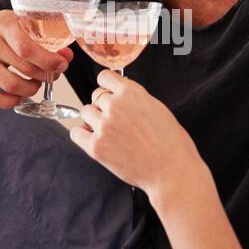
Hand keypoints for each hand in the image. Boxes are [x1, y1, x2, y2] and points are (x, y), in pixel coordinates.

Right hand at [0, 10, 70, 108]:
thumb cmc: (6, 33)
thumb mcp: (24, 26)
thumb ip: (48, 40)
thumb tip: (66, 56)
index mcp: (2, 22)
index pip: (26, 48)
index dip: (48, 61)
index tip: (61, 65)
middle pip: (24, 67)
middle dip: (45, 75)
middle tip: (52, 75)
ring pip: (11, 85)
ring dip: (31, 89)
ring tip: (35, 84)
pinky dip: (11, 102)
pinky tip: (20, 96)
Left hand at [68, 69, 204, 197]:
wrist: (171, 171)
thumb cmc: (171, 144)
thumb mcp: (158, 109)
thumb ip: (137, 98)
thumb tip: (123, 93)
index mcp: (132, 93)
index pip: (105, 77)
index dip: (107, 86)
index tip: (108, 92)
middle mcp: (115, 106)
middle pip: (96, 96)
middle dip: (104, 106)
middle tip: (115, 120)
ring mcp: (103, 126)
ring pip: (85, 112)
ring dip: (93, 120)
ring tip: (108, 132)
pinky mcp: (96, 147)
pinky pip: (76, 133)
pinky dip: (82, 135)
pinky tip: (94, 139)